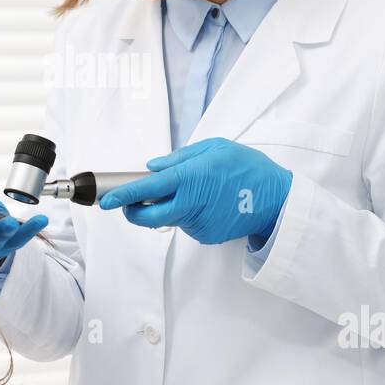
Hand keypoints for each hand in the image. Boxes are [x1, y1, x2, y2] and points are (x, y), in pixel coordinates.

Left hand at [97, 138, 291, 245]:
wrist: (278, 199)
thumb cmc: (248, 168)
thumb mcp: (215, 148)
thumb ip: (180, 157)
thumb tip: (154, 167)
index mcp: (191, 177)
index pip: (147, 189)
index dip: (124, 195)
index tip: (106, 200)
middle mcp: (191, 203)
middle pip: (148, 217)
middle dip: (134, 211)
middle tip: (133, 202)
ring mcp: (198, 223)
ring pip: (169, 218)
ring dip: (169, 207)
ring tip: (199, 190)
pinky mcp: (206, 235)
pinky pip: (186, 224)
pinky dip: (188, 214)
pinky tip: (210, 203)